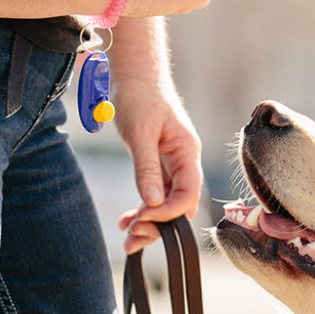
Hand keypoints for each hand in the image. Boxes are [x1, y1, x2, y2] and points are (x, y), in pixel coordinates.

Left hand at [112, 76, 202, 253]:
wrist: (133, 75)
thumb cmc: (139, 96)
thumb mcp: (140, 132)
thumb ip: (146, 167)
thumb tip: (152, 202)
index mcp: (187, 152)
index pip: (188, 194)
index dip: (168, 212)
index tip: (144, 217)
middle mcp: (183, 162)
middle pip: (179, 205)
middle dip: (159, 225)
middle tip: (133, 238)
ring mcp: (170, 165)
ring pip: (165, 203)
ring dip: (149, 223)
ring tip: (128, 238)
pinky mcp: (156, 165)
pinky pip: (154, 194)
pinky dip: (142, 210)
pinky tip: (126, 221)